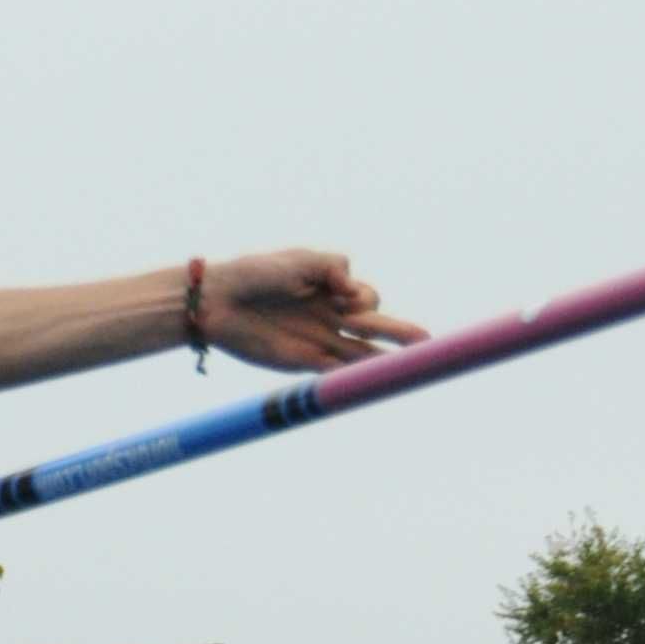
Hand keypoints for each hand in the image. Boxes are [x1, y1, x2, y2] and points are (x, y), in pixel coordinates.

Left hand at [203, 252, 424, 372]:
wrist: (217, 301)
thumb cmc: (256, 273)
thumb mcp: (298, 260)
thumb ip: (331, 267)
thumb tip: (354, 289)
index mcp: (332, 289)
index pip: (366, 297)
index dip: (364, 299)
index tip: (346, 299)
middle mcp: (331, 316)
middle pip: (375, 327)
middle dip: (400, 333)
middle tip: (427, 342)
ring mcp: (319, 340)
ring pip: (360, 353)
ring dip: (383, 361)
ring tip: (409, 369)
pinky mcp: (301, 362)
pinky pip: (333, 372)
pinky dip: (351, 377)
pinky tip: (369, 383)